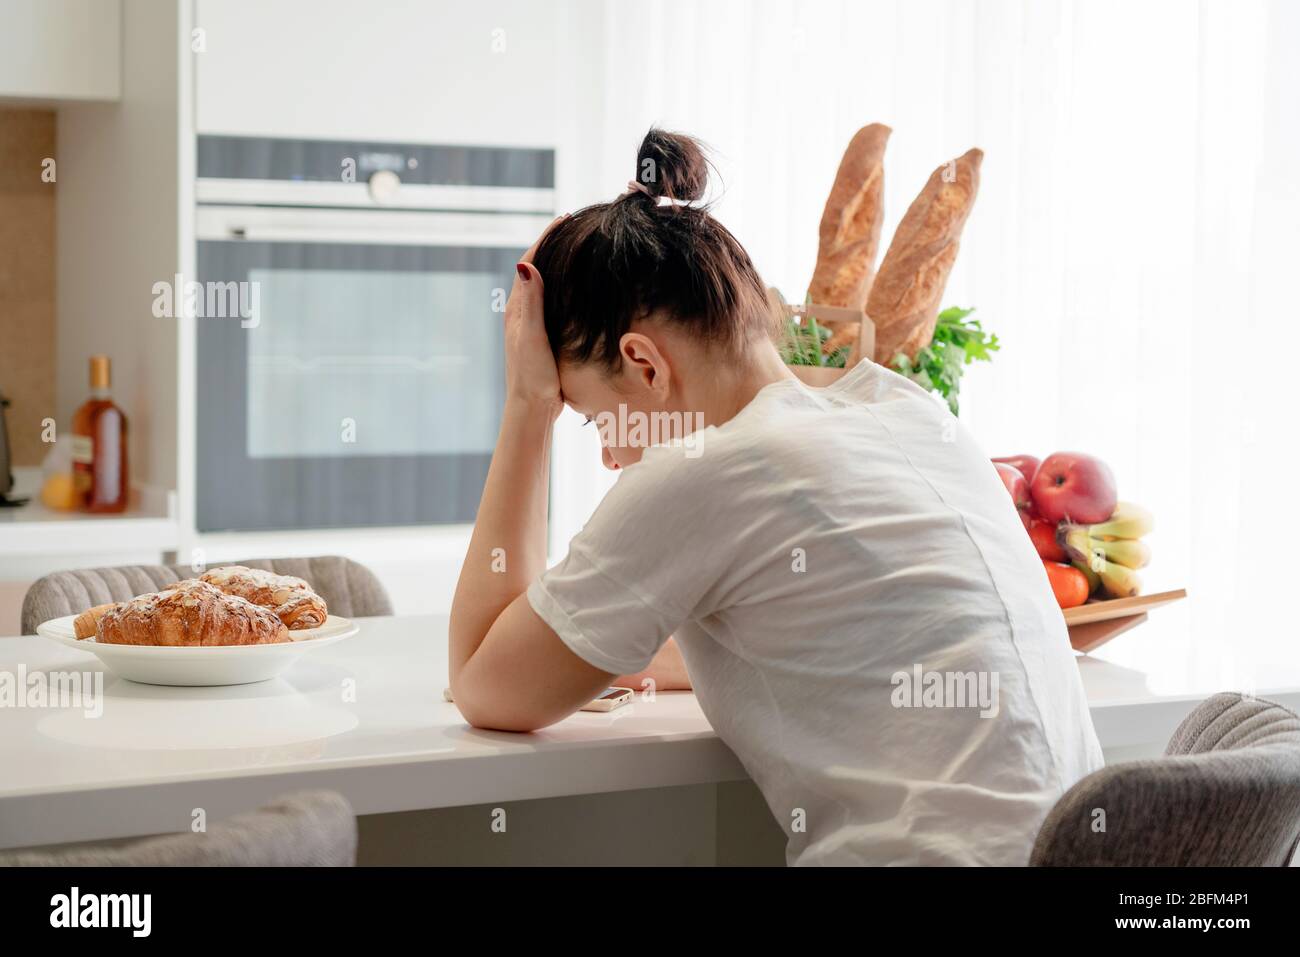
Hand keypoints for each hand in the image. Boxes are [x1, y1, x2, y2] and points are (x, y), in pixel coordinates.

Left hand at [503, 217, 565, 415]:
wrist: (531, 409)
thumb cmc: (532, 376)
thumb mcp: (533, 337)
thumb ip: (532, 302)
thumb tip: (526, 264)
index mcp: (517, 309)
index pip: (529, 262)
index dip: (546, 239)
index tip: (564, 219)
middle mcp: (521, 313)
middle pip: (536, 268)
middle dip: (553, 245)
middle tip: (574, 227)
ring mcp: (530, 325)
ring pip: (544, 285)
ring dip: (558, 265)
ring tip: (578, 249)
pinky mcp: (541, 336)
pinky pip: (552, 301)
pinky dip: (563, 286)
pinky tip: (577, 290)